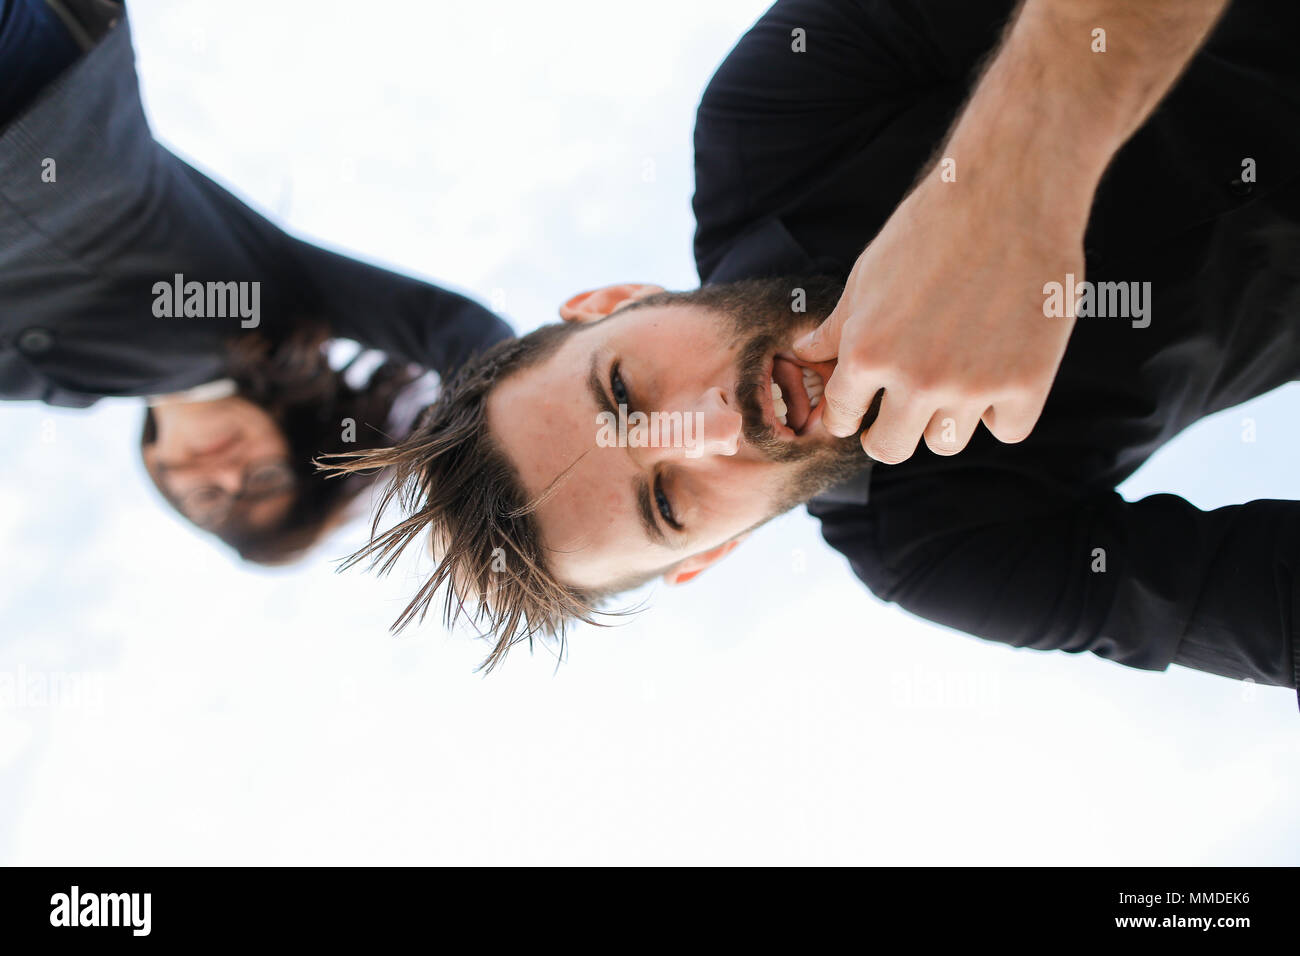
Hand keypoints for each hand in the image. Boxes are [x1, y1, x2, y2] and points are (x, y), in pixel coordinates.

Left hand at [793, 174, 1081, 462]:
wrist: (1010, 190)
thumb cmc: (931, 226)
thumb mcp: (868, 275)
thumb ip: (838, 326)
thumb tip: (805, 353)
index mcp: (867, 354)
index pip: (843, 419)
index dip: (852, 412)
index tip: (864, 405)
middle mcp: (915, 379)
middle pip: (890, 449)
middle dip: (889, 431)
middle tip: (903, 406)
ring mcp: (972, 386)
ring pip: (947, 443)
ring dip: (947, 418)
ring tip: (957, 375)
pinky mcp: (1026, 383)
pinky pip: (1006, 430)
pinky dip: (1004, 410)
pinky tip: (1000, 373)